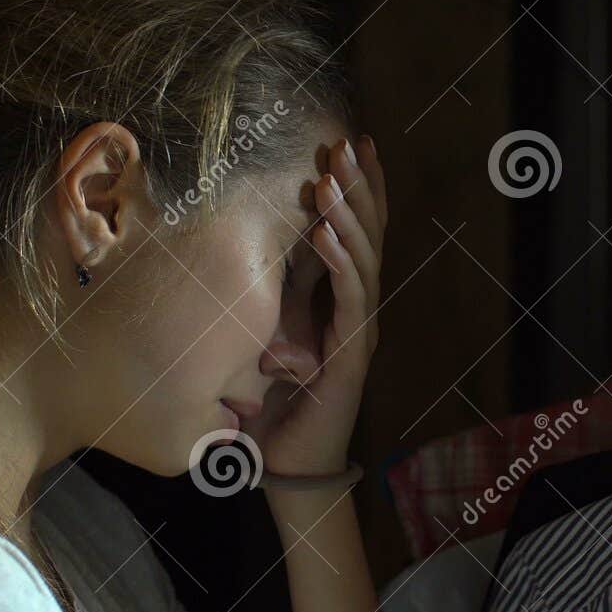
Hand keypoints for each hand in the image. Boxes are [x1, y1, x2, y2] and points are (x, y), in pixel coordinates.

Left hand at [242, 135, 386, 480]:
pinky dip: (339, 263)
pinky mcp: (352, 356)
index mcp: (338, 301)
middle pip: (367, 237)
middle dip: (359, 188)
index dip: (359, 189)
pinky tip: (326, 234)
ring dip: (348, 216)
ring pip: (363, 260)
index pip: (355, 233)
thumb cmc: (272, 405)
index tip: (353, 144)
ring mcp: (358, 332)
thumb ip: (267, 296)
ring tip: (331, 180)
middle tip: (348, 145)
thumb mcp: (261, 336)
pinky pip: (349, 300)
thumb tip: (244, 247)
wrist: (284, 467)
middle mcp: (356, 311)